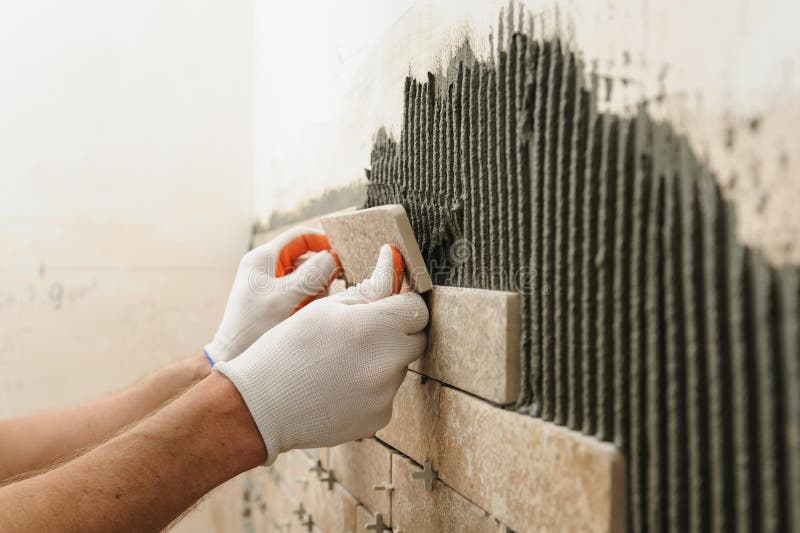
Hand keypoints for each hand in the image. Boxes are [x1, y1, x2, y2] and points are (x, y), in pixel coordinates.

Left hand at [205, 227, 340, 361]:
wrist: (234, 360)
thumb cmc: (254, 328)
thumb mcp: (286, 297)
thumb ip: (313, 274)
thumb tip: (334, 257)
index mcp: (263, 258)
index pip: (300, 237)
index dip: (324, 243)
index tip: (344, 257)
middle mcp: (267, 268)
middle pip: (308, 260)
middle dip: (321, 276)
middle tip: (323, 294)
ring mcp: (272, 286)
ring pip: (309, 280)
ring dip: (315, 294)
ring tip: (307, 311)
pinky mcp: (277, 303)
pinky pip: (303, 296)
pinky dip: (309, 305)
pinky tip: (304, 318)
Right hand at [214, 244, 427, 464]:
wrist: (260, 407)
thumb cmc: (286, 348)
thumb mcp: (324, 309)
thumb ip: (369, 289)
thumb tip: (394, 261)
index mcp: (372, 327)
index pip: (416, 308)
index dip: (402, 304)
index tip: (388, 305)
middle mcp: (385, 363)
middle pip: (416, 338)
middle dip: (397, 332)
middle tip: (364, 333)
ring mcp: (385, 394)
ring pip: (400, 367)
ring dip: (381, 360)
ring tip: (340, 363)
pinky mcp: (380, 418)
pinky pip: (387, 394)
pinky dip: (371, 388)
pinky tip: (339, 386)